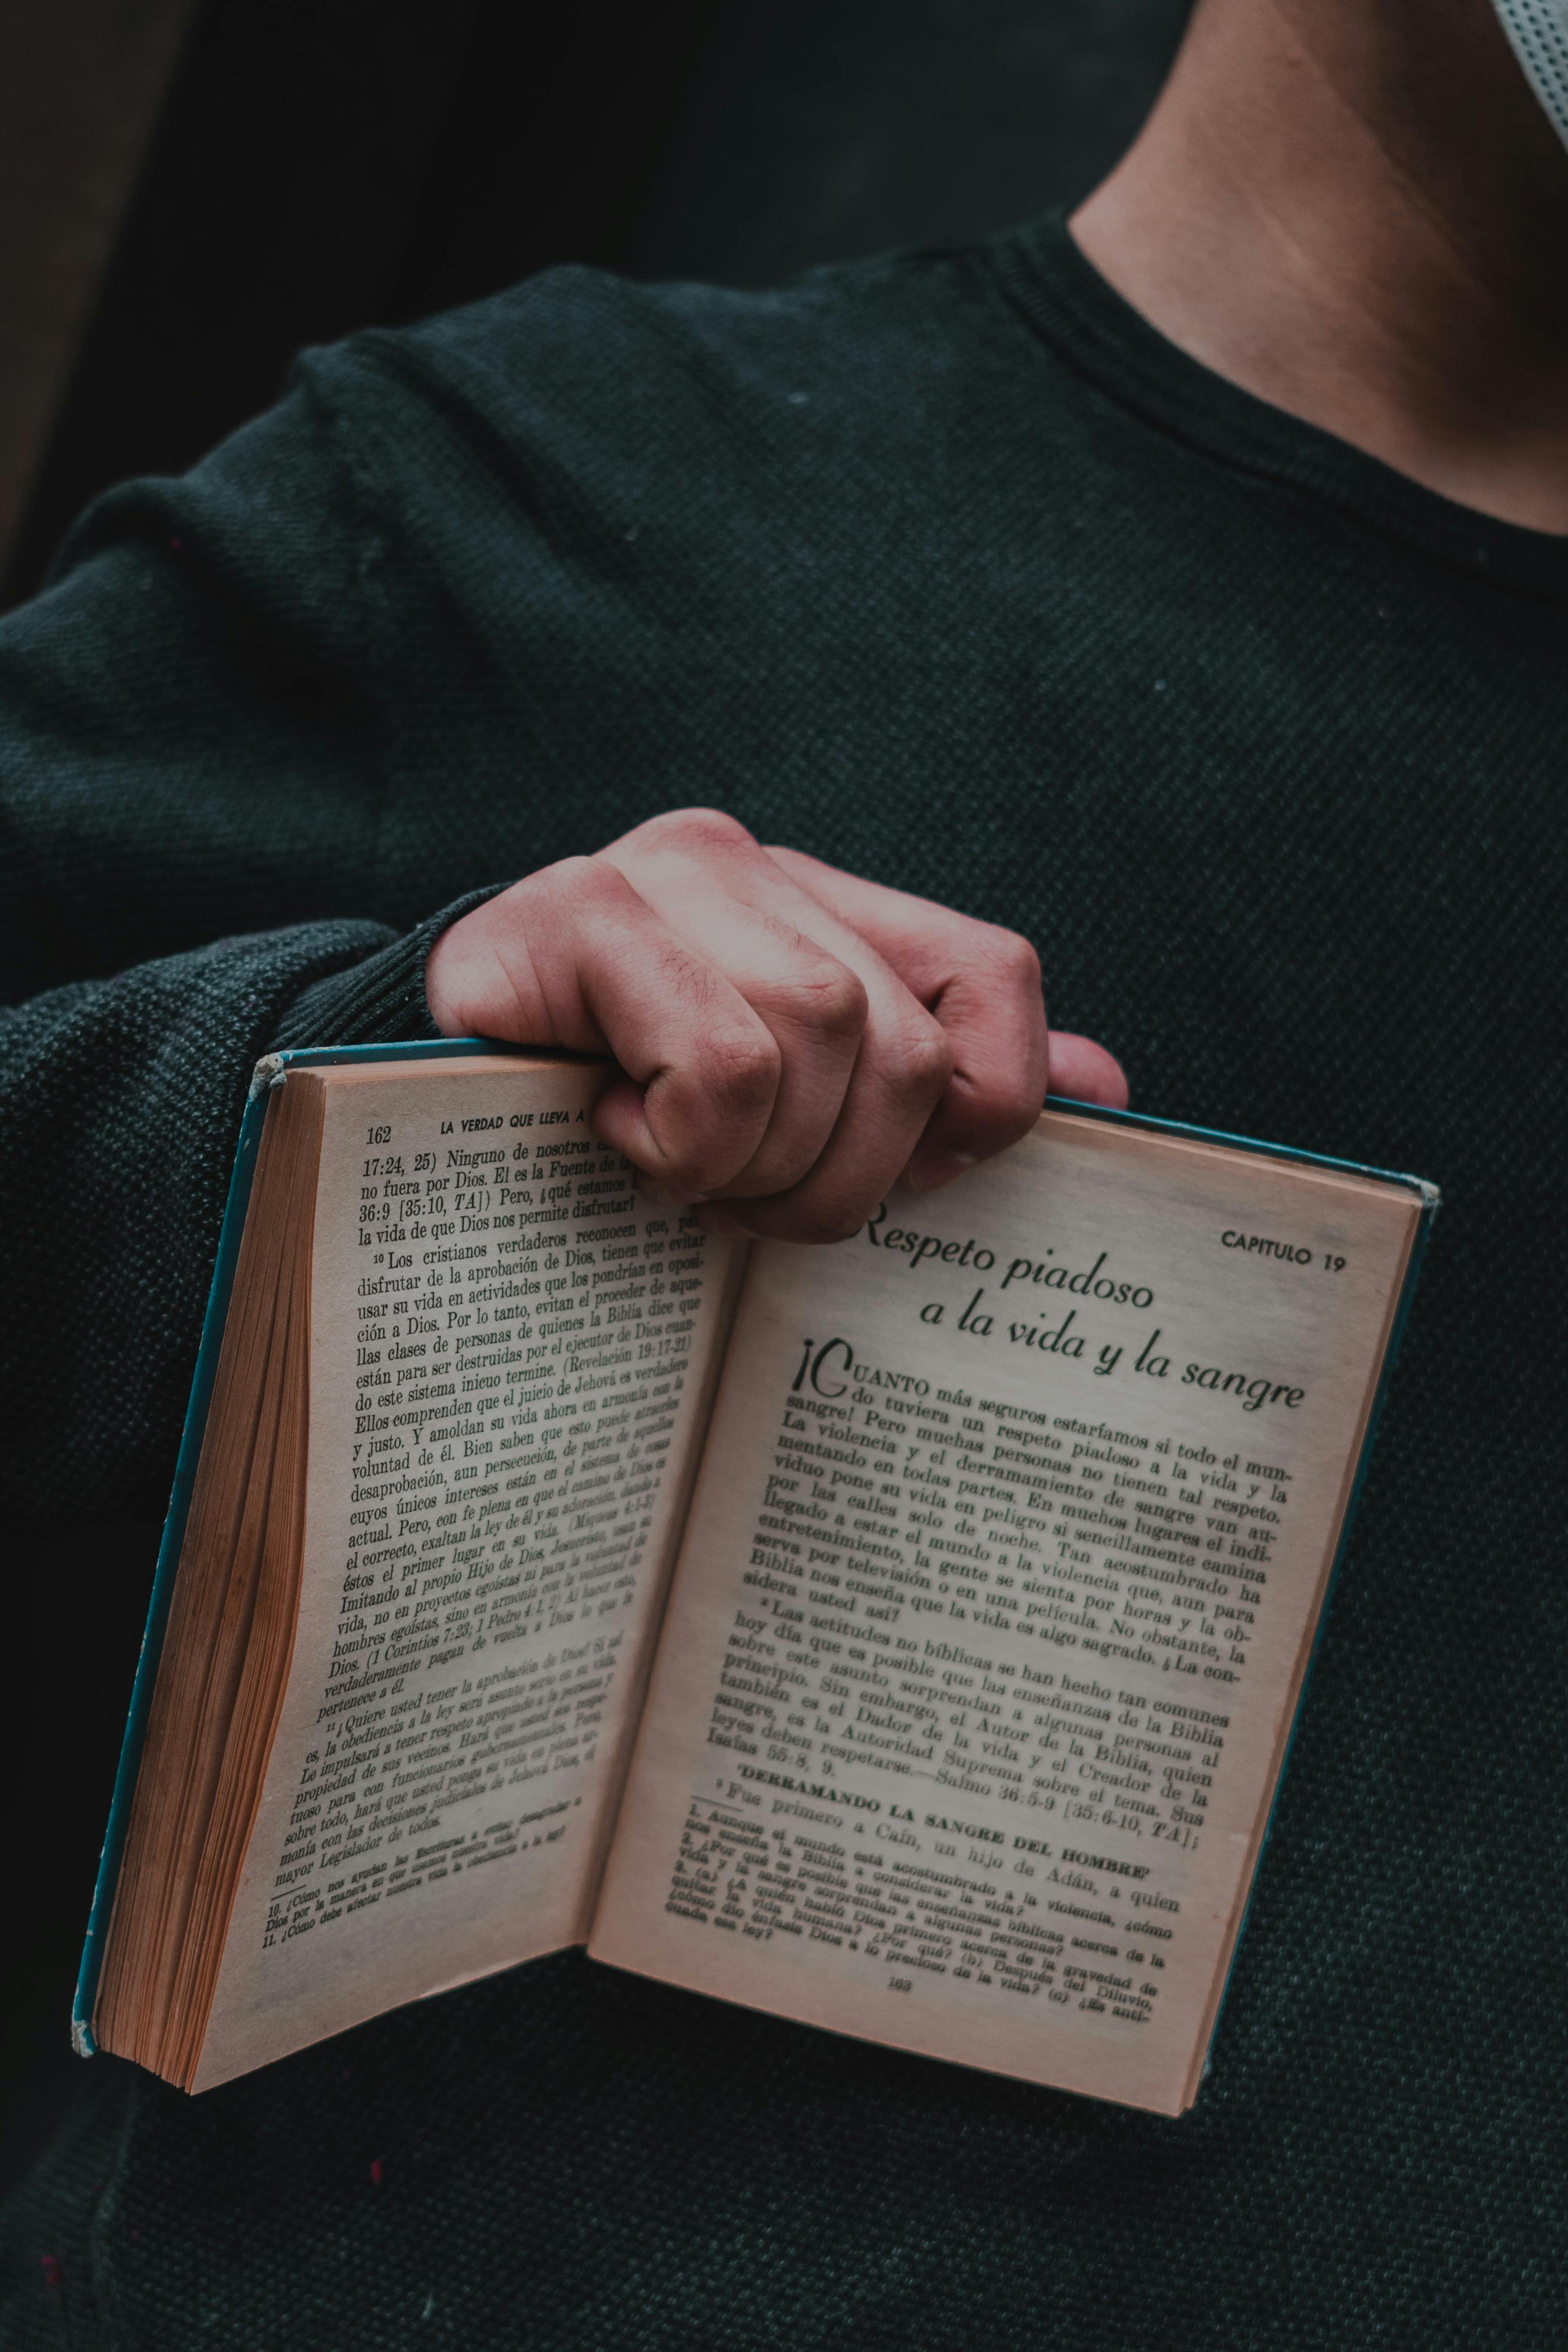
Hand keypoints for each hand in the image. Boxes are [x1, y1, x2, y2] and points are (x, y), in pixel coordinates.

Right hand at [424, 809, 1125, 1242]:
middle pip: (899, 1046)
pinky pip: (718, 1063)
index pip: (989, 973)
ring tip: (675, 1177)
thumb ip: (943, 1088)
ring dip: (748, 1168)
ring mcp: (655, 875)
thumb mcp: (798, 1113)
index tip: (902, 1178)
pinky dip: (679, 1145)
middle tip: (744, 1209)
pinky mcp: (568, 915)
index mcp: (818, 901)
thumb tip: (1110, 1085)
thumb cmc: (613, 1124)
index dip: (982, 1103)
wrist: (416, 1103)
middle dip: (837, 1179)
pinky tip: (609, 1135)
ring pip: (813, 1046)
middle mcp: (746, 860)